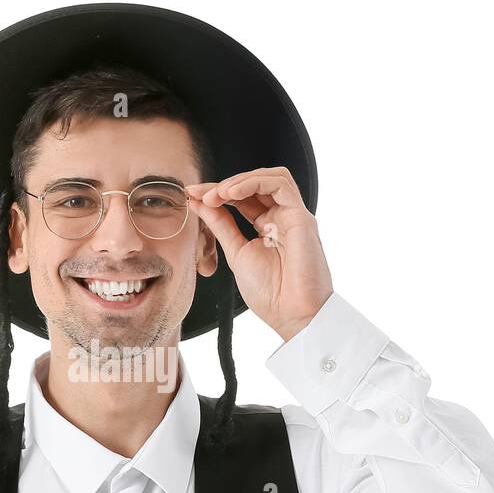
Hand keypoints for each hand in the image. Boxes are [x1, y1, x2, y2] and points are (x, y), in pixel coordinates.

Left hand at [187, 167, 333, 341]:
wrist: (292, 315)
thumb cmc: (270, 293)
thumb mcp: (236, 252)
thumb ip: (220, 226)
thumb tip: (200, 204)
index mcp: (267, 227)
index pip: (241, 198)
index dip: (216, 193)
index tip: (191, 196)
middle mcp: (282, 217)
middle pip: (253, 185)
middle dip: (222, 186)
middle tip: (199, 195)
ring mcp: (293, 215)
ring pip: (270, 177)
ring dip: (239, 180)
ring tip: (216, 194)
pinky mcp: (302, 216)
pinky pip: (280, 184)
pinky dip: (253, 182)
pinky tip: (231, 193)